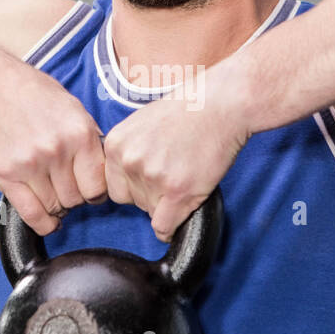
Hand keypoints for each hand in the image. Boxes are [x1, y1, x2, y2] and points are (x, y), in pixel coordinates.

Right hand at [0, 57, 105, 235]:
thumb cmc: (36, 97)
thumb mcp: (75, 110)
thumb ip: (91, 142)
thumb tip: (107, 174)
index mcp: (79, 134)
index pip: (98, 186)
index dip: (96, 192)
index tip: (90, 190)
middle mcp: (56, 151)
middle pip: (77, 199)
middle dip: (75, 197)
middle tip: (67, 187)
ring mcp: (30, 164)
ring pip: (55, 207)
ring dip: (57, 206)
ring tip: (53, 192)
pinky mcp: (6, 175)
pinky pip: (31, 213)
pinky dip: (43, 223)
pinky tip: (48, 220)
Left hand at [103, 73, 250, 241]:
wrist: (221, 105)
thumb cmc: (188, 109)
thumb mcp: (142, 122)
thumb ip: (129, 150)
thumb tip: (125, 178)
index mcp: (116, 144)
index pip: (113, 185)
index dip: (133, 185)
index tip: (149, 179)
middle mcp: (129, 161)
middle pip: (130, 201)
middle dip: (148, 195)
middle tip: (172, 176)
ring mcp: (153, 177)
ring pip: (150, 212)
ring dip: (166, 204)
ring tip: (185, 178)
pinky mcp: (178, 191)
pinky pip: (164, 226)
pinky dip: (171, 228)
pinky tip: (181, 214)